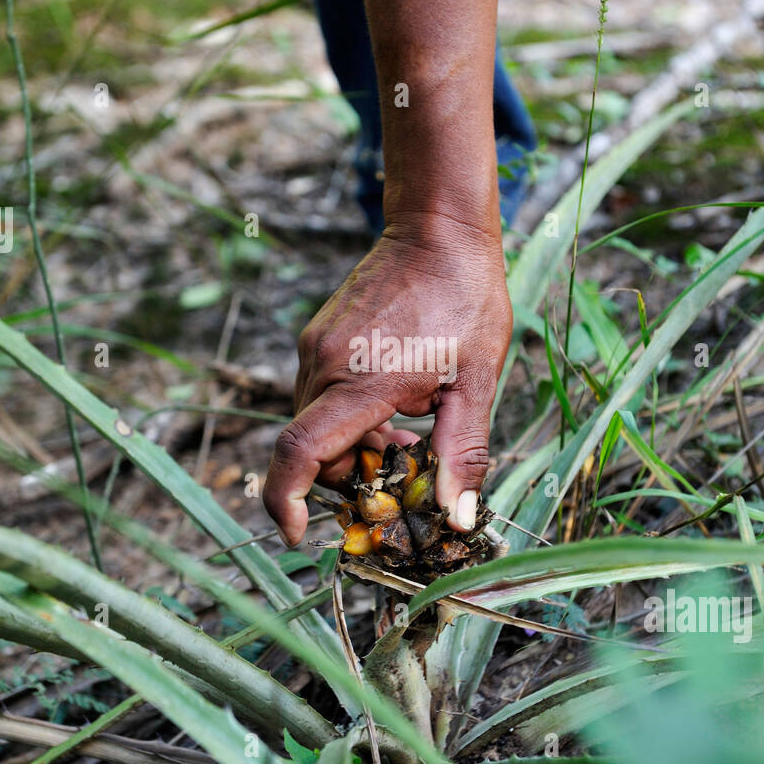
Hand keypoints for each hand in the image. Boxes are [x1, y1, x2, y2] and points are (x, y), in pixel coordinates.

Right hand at [262, 218, 510, 544]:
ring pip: (314, 422)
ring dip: (350, 445)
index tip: (296, 533)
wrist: (439, 230)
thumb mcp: (476, 383)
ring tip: (405, 433)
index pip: (301, 452)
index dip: (286, 501)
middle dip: (346, 475)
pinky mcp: (318, 335)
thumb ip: (461, 453)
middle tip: (400, 473)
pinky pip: (319, 394)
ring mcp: (316, 346)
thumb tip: (456, 518)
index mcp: (362, 381)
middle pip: (310, 448)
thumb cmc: (465, 301)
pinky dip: (346, 416)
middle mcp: (324, 364)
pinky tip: (394, 405)